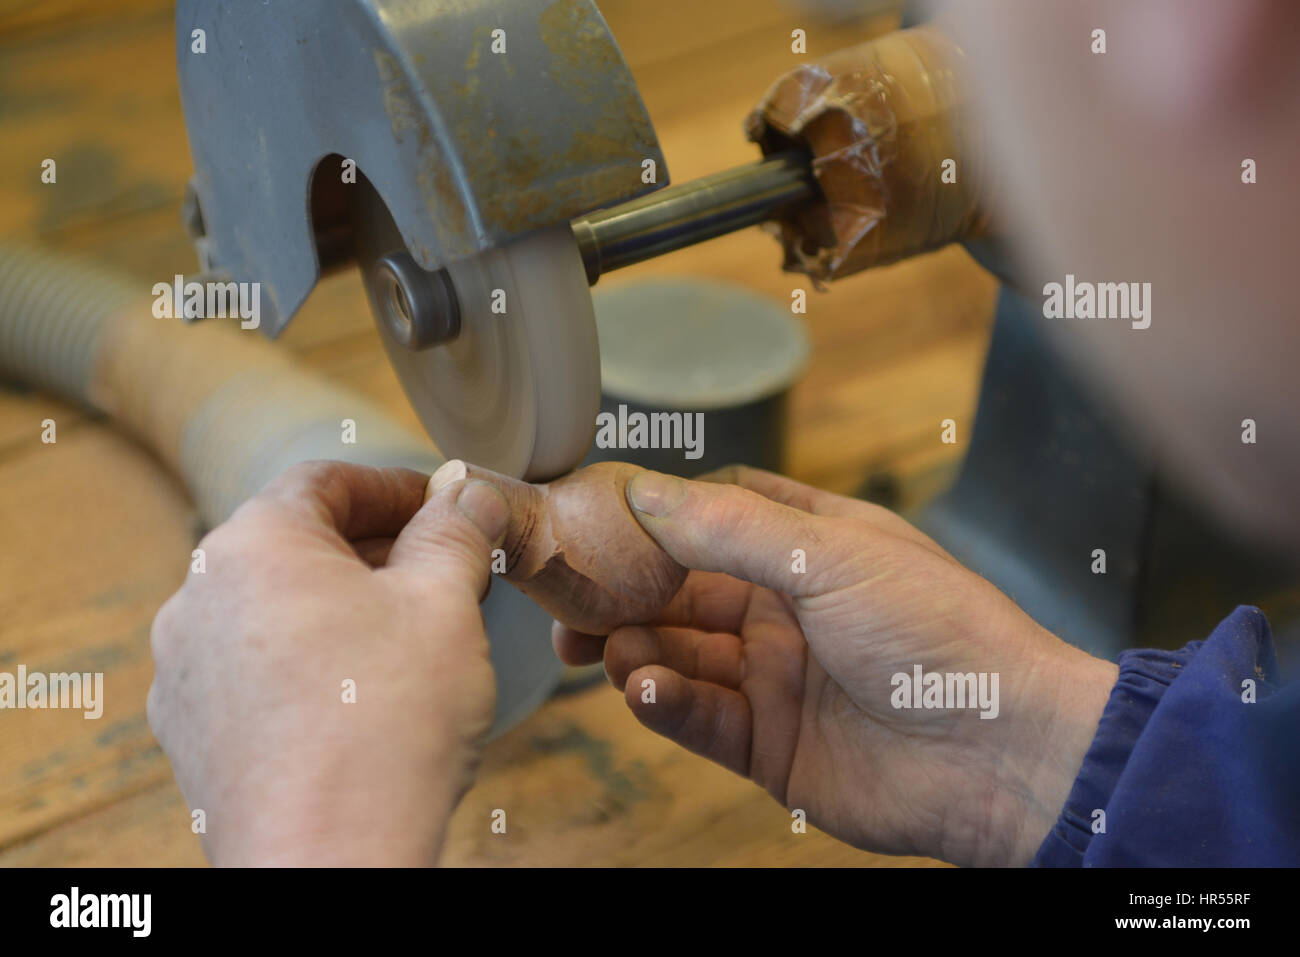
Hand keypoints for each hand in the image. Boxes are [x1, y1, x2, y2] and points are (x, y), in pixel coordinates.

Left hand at [148, 461, 507, 865]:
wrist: (327, 860)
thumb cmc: (386, 725)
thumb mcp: (443, 604)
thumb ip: (455, 533)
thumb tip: (467, 494)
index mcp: (253, 545)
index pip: (326, 482)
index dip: (394, 488)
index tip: (442, 507)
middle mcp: (198, 598)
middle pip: (296, 545)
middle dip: (373, 551)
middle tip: (440, 573)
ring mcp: (185, 670)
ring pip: (274, 610)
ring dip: (340, 609)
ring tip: (406, 640)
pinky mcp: (189, 733)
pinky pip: (254, 671)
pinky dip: (307, 665)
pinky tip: (361, 698)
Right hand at [553, 466, 1116, 866]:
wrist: (1003, 753)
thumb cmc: (940, 633)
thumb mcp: (830, 556)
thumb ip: (730, 527)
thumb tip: (644, 492)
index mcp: (808, 546)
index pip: (711, 516)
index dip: (651, 515)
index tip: (589, 516)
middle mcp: (785, 608)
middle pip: (680, 592)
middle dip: (623, 593)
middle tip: (564, 599)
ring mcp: (775, 678)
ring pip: (680, 655)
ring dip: (636, 648)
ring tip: (604, 647)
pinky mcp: (769, 745)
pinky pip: (699, 717)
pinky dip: (664, 702)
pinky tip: (642, 689)